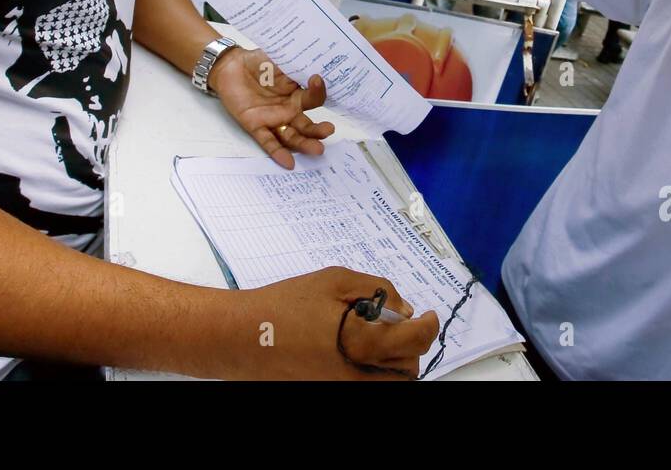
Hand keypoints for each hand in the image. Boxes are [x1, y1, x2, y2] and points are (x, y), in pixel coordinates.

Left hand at [209, 46, 334, 168]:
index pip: (313, 98)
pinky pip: (268, 142)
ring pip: (292, 136)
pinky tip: (289, 163)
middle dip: (318, 130)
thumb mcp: (279, 61)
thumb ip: (294, 67)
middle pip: (307, 125)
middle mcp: (289, 111)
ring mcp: (274, 120)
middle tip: (328, 130)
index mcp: (298, 94)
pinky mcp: (256, 126)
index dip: (317, 90)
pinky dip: (278, 153)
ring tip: (317, 149)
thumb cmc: (258, 62)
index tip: (315, 79)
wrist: (231, 66)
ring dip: (305, 144)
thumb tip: (313, 66)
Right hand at [224, 266, 440, 379]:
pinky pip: (366, 384)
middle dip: (410, 343)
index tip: (427, 315)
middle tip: (396, 322)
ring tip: (376, 335)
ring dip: (394, 359)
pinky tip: (357, 348)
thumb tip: (404, 308)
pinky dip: (372, 368)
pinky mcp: (329, 388)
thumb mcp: (334, 281)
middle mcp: (355, 376)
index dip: (429, 326)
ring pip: (388, 381)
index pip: (416, 342)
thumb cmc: (283, 306)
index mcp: (360, 344)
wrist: (241, 336)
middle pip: (408, 368)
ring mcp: (341, 387)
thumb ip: (377, 290)